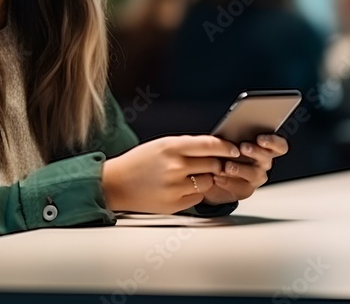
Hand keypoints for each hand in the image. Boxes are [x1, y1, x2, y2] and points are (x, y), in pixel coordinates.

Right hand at [101, 135, 239, 214]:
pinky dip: (194, 193)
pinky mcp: (175, 205)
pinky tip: (180, 188)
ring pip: (208, 182)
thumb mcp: (160, 145)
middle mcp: (175, 167)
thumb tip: (217, 147)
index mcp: (171, 147)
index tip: (234, 149)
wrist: (115, 184)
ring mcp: (175, 187)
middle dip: (217, 164)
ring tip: (191, 176)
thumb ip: (187, 145)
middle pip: (214, 164)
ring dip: (206, 179)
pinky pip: (198, 198)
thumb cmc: (139, 162)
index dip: (227, 147)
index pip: (210, 145)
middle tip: (213, 163)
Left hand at [201, 134, 288, 204]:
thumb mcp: (226, 140)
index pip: (279, 145)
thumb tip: (231, 129)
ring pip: (255, 173)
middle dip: (256, 151)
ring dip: (240, 168)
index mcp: (263, 146)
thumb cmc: (221, 152)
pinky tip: (217, 177)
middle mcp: (263, 162)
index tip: (261, 139)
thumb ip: (233, 134)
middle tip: (243, 147)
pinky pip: (241, 187)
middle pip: (267, 157)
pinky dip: (228, 182)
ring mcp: (256, 177)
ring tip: (227, 166)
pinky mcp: (246, 190)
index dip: (273, 142)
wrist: (210, 175)